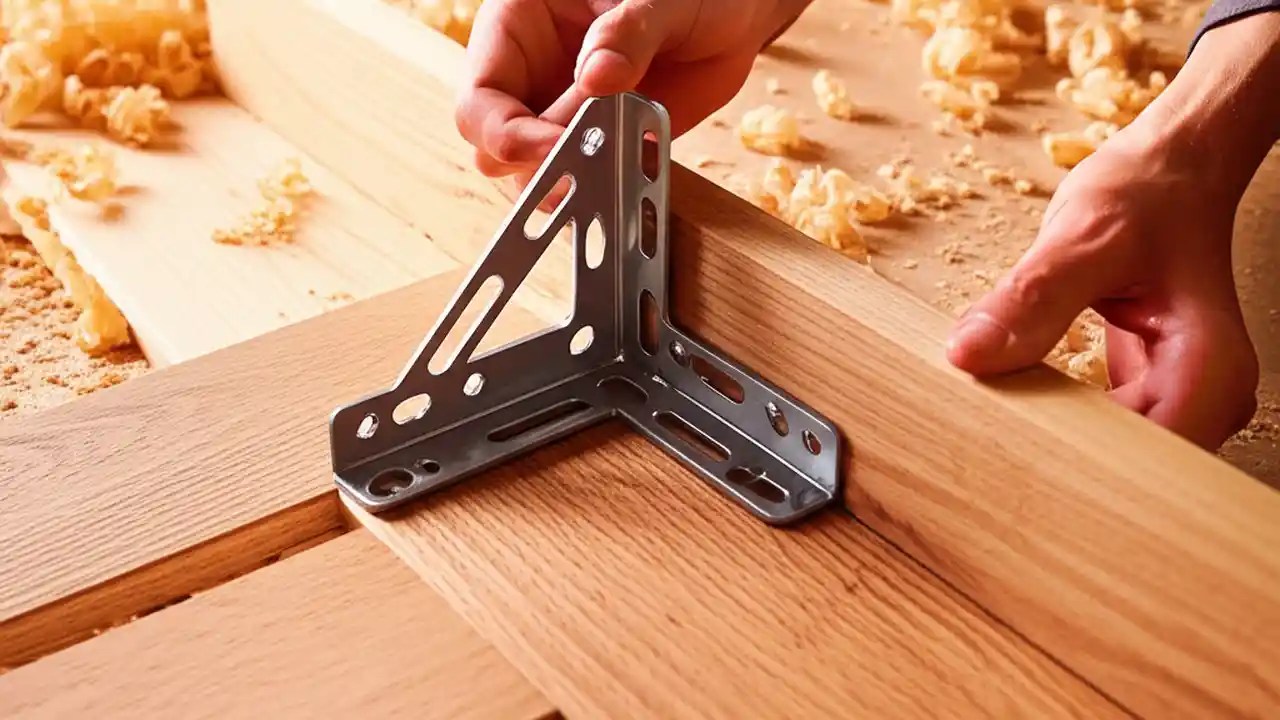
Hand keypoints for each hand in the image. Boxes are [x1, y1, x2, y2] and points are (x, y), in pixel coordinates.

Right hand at [456, 0, 804, 200]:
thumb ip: (626, 33)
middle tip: (588, 169)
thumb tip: (597, 76)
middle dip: (536, 167)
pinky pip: (590, 188)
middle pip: (495, 150)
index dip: (505, 132)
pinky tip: (639, 182)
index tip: (554, 147)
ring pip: (538, 178)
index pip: (480, 97)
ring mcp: (563, 119)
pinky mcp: (602, 149)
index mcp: (517, 28)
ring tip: (621, 173)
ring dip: (575, 186)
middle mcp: (531, 79)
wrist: (733, 16)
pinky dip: (611, 197)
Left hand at [945, 125, 1257, 448]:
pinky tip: (1014, 420)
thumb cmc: (1146, 195)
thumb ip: (1031, 299)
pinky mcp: (1144, 392)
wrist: (1170, 170)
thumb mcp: (1083, 237)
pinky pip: (1101, 433)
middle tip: (988, 463)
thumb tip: (970, 353)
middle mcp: (1201, 396)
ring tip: (993, 445)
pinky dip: (1058, 430)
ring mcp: (1174, 398)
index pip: (1152, 466)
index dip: (1088, 480)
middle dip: (1066, 476)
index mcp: (1204, 369)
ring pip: (1116, 462)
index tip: (1018, 471)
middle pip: (1134, 477)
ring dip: (1058, 456)